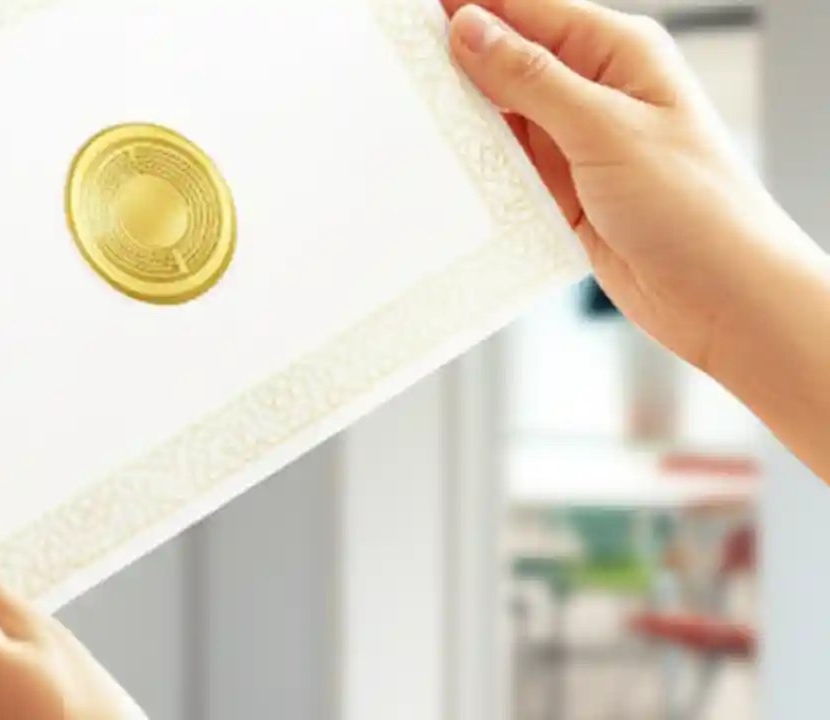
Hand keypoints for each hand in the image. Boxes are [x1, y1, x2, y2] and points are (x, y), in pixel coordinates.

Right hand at [443, 0, 820, 372]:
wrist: (724, 298)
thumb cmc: (698, 208)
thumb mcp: (606, 129)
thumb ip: (532, 78)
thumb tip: (471, 27)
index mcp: (618, 51)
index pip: (526, 9)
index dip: (467, 6)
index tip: (410, 14)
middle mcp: (596, 89)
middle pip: (507, 60)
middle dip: (455, 64)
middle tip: (396, 70)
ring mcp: (577, 141)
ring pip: (501, 116)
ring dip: (464, 121)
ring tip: (411, 121)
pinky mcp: (563, 190)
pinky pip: (507, 167)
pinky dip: (479, 168)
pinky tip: (447, 168)